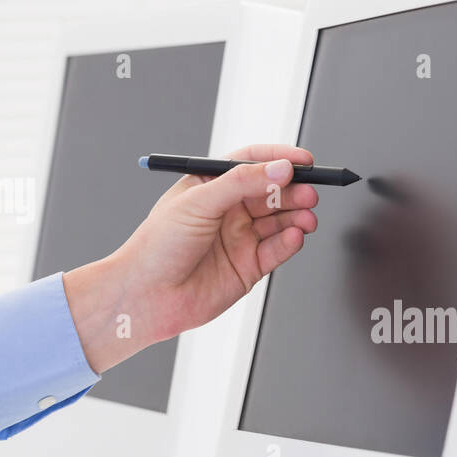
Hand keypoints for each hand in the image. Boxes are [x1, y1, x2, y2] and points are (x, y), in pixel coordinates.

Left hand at [63, 144, 318, 373]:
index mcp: (211, 186)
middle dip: (294, 190)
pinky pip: (277, 249)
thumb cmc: (157, 246)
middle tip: (310, 192)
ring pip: (280, 220)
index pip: (252, 163)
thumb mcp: (198, 202)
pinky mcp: (249, 266)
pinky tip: (295, 236)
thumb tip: (279, 168)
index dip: (279, 160)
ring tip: (307, 216)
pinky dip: (290, 241)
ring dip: (297, 216)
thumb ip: (242, 182)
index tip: (304, 161)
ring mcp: (240, 238)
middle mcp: (228, 210)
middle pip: (272, 192)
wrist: (147, 296)